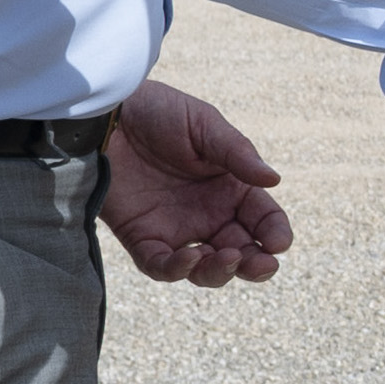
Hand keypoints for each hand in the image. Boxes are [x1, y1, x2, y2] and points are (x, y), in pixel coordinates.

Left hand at [100, 78, 291, 287]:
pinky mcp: (142, 238)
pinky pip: (161, 265)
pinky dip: (176, 270)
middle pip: (240, 250)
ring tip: (228, 258)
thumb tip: (274, 180)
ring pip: (204, 267)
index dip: (275, 233)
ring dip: (220, 271)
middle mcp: (207, 213)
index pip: (262, 218)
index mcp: (230, 186)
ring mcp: (175, 229)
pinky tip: (188, 260)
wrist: (105, 116)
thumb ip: (238, 153)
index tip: (279, 243)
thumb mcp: (203, 125)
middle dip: (255, 264)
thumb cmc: (158, 112)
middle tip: (262, 265)